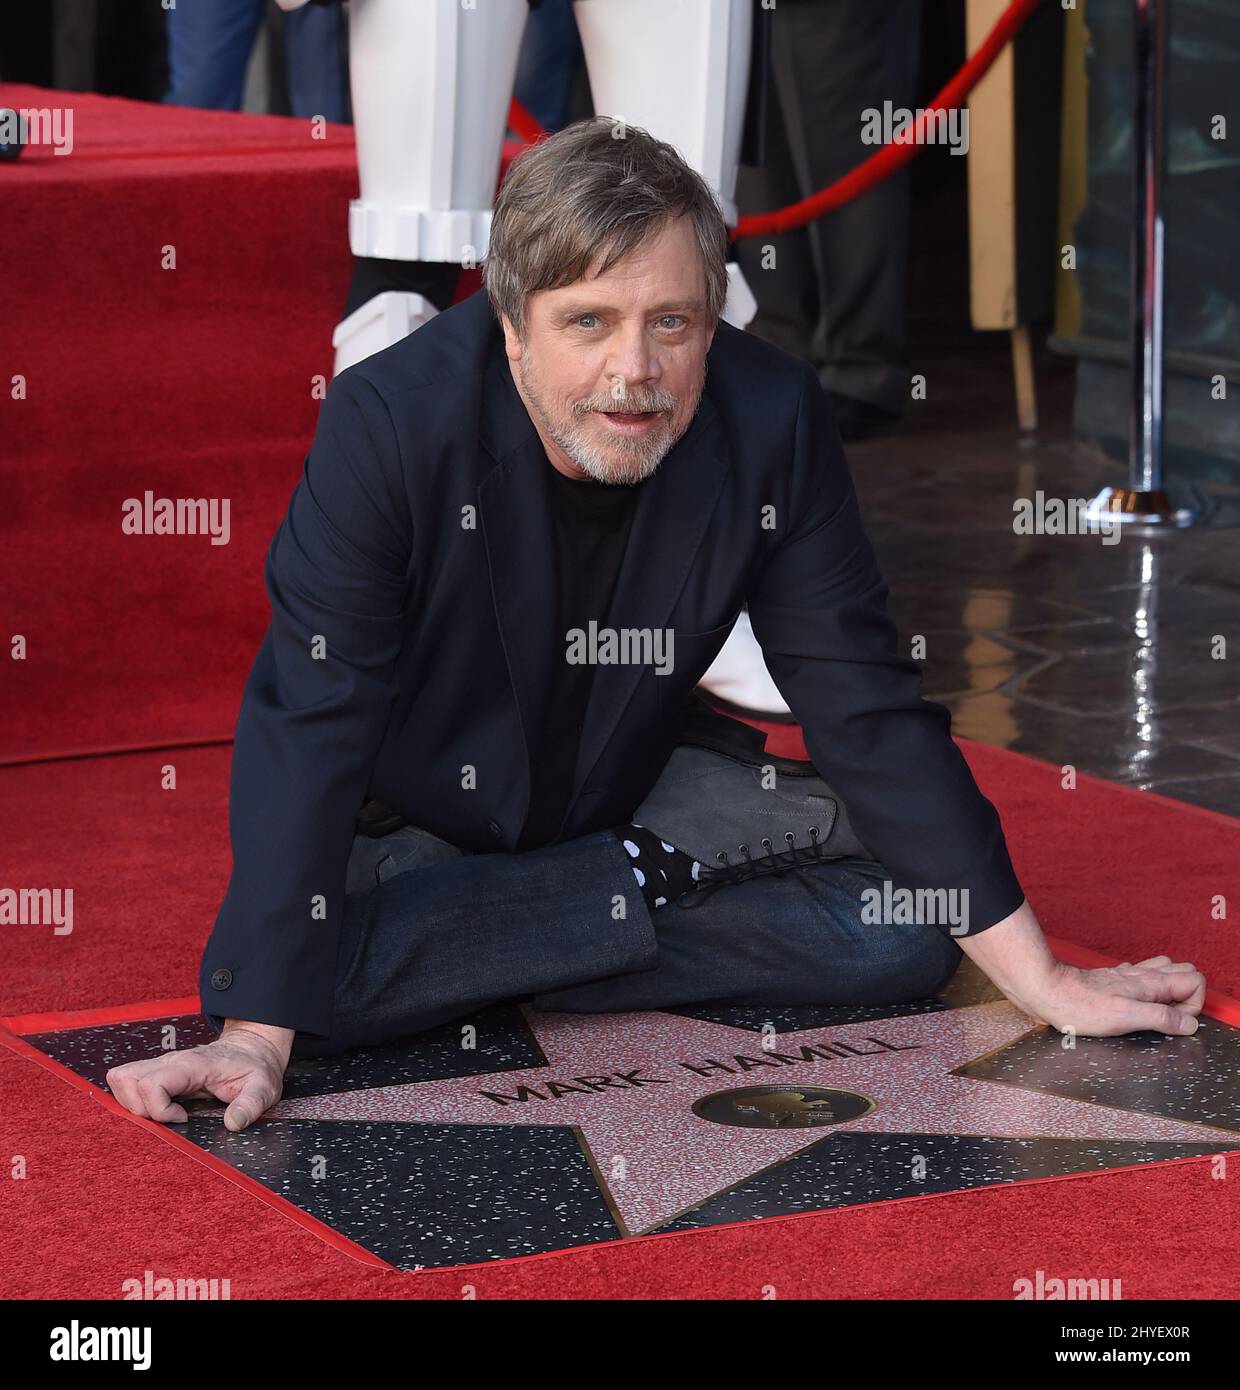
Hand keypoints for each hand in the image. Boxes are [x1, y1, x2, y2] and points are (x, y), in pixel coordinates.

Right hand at [106, 1021, 293, 1130]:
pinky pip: (128, 1082)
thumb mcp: (264, 1087)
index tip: (184, 1119)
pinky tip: (159, 1110)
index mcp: (193, 1065)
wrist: (253, 1048)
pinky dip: (133, 1100)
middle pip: (127, 1080)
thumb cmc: (255, 1067)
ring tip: (162, 1115)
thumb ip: (251, 1104)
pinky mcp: (158, 1071)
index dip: (159, 1110)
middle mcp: (170, 1061)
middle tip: (169, 1119)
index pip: (152, 1084)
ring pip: (121, 1079)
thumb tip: (233, 1123)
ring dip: (132, 1104)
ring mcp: (162, 1065)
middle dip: (140, 1110)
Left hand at [1003, 956, 1206, 1038]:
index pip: (1196, 981)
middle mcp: (1141, 975)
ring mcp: (1127, 976)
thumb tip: (1189, 1024)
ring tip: (1155, 1011)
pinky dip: (1146, 988)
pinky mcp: (1112, 980)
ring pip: (1164, 971)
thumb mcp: (1126, 1018)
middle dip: (1187, 997)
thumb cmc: (1081, 1006)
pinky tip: (1135, 1001)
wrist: (1045, 990)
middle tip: (1169, 1018)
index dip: (1193, 1006)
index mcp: (1150, 983)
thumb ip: (1161, 1018)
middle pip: (1184, 973)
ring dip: (1169, 991)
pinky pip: (1139, 976)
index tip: (1176, 1022)